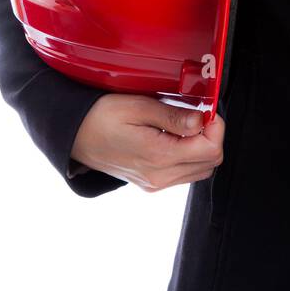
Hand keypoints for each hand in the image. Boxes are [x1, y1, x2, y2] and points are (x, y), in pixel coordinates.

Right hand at [70, 94, 224, 190]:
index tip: (206, 109)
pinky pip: (184, 173)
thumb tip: (201, 121)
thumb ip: (173, 116)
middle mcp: (160, 177)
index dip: (216, 126)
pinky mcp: (151, 183)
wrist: (74, 136)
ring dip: (201, 146)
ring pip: (200, 169)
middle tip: (197, 114)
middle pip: (210, 162)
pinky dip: (189, 155)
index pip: (211, 150)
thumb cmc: (101, 117)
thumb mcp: (137, 107)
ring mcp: (155, 183)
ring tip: (184, 124)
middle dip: (211, 136)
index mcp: (159, 157)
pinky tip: (174, 136)